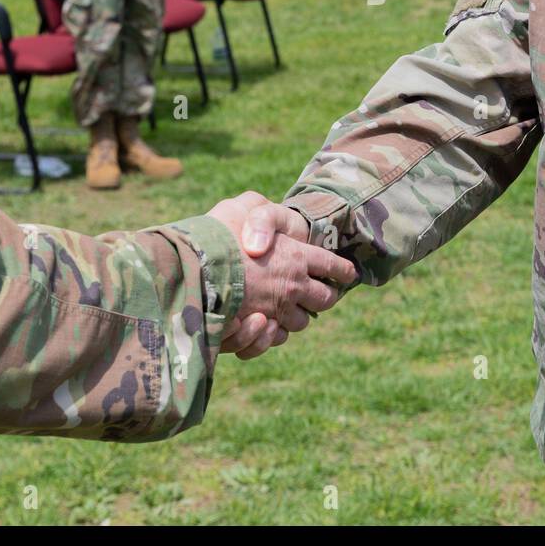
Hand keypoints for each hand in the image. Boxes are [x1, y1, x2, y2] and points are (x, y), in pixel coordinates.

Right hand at [209, 192, 354, 359]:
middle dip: (325, 296)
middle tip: (321, 292)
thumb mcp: (242, 207)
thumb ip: (259, 209)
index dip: (342, 270)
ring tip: (290, 308)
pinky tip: (268, 323)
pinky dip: (276, 333)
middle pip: (325, 299)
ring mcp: (277, 309)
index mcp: (296, 255)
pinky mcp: (258, 329)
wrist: (195, 267)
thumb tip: (266, 220)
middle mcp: (293, 285)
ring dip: (298, 316)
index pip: (332, 265)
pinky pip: (277, 337)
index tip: (349, 273)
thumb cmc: (218, 235)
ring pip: (301, 322)